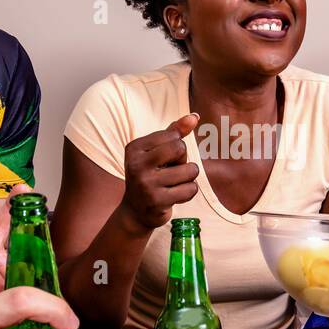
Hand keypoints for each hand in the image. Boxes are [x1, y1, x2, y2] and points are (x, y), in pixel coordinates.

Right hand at [117, 113, 200, 233]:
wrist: (135, 212)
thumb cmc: (150, 175)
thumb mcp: (155, 152)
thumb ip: (174, 132)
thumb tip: (194, 116)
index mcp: (134, 148)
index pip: (173, 135)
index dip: (176, 147)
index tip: (163, 159)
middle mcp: (137, 165)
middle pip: (180, 148)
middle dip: (183, 160)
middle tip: (170, 171)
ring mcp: (146, 184)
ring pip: (190, 170)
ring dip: (188, 178)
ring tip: (173, 184)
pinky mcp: (157, 202)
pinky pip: (190, 189)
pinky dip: (188, 192)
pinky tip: (175, 196)